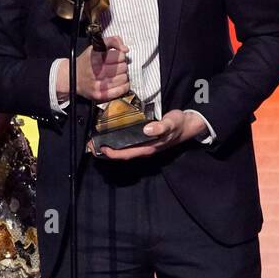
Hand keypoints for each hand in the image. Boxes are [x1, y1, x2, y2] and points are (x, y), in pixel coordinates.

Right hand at [59, 35, 130, 102]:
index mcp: (95, 58)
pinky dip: (124, 85)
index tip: (117, 57)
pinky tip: (119, 82)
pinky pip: (121, 90)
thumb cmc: (86, 62)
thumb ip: (112, 41)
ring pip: (123, 78)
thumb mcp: (95, 47)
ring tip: (116, 74)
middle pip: (122, 67)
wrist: (71, 78)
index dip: (120, 56)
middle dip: (122, 65)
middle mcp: (96, 72)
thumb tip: (125, 49)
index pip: (119, 56)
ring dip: (123, 75)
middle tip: (116, 66)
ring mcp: (98, 85)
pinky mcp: (100, 95)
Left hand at [86, 109, 206, 159]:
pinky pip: (127, 143)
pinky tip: (110, 134)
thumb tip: (147, 130)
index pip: (126, 154)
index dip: (112, 153)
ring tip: (96, 140)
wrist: (188, 124)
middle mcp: (144, 148)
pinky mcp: (143, 139)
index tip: (100, 148)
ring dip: (110, 147)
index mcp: (148, 148)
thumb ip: (162, 126)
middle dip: (106, 151)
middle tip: (91, 144)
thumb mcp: (172, 123)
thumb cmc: (178, 124)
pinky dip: (116, 141)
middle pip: (121, 154)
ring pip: (123, 149)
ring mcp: (143, 145)